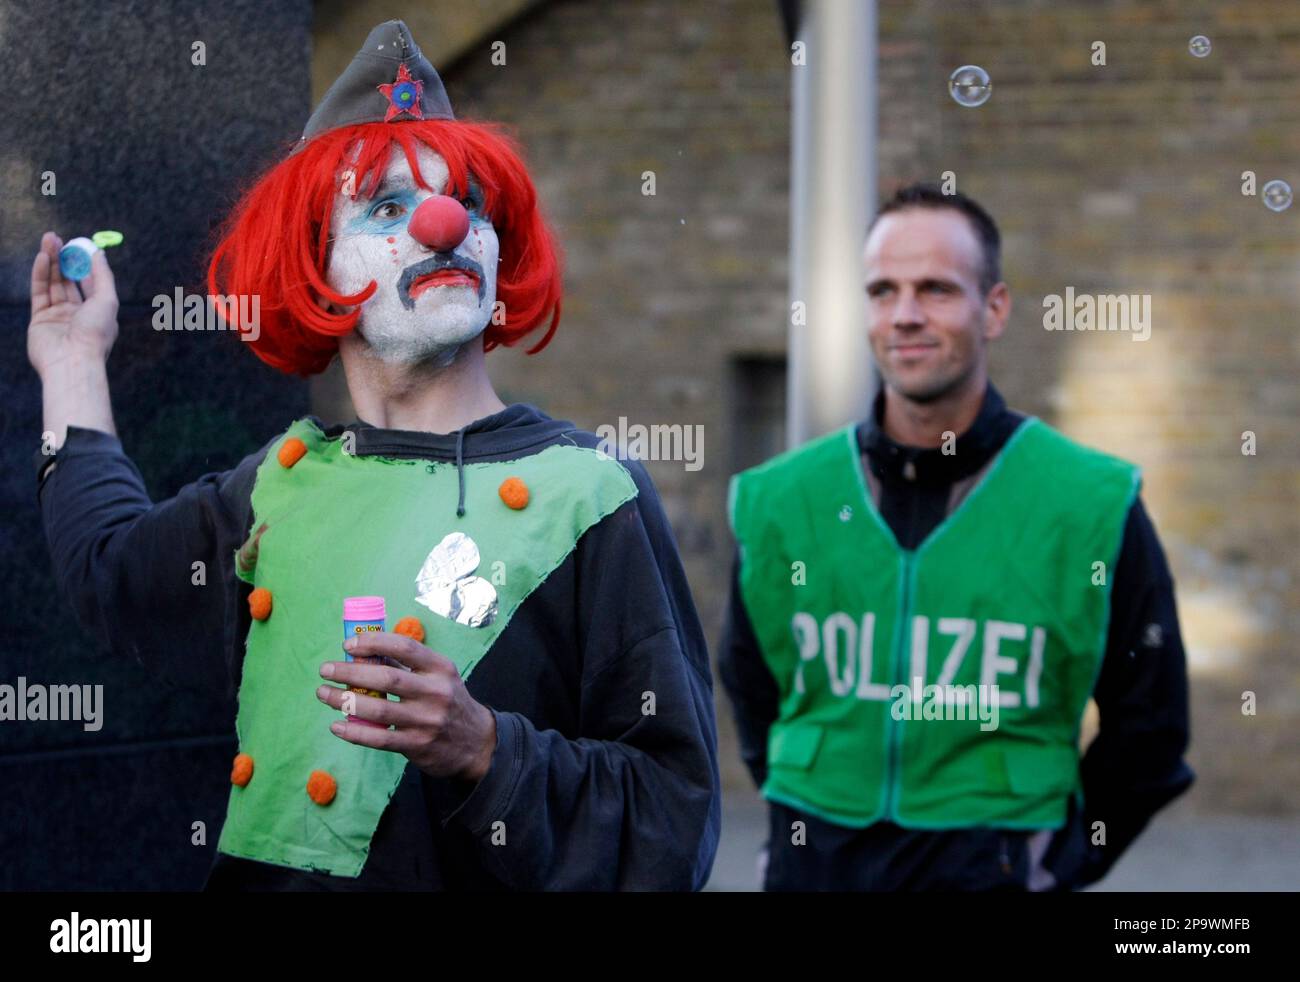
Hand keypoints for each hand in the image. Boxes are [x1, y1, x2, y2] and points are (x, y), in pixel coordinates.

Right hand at [28, 231, 119, 376]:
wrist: (72, 361)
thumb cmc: (95, 333)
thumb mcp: (107, 300)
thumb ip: (103, 276)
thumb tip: (99, 253)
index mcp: (98, 312)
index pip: (91, 283)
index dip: (85, 263)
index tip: (79, 245)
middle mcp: (78, 314)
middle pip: (68, 280)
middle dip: (64, 258)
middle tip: (57, 238)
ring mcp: (58, 316)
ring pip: (53, 283)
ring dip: (51, 261)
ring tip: (48, 240)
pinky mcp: (39, 318)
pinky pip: (40, 291)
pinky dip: (40, 273)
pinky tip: (42, 257)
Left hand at [317, 631, 496, 782]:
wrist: (476, 743)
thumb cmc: (449, 702)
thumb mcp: (438, 677)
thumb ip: (406, 665)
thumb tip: (365, 650)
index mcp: (440, 668)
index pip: (405, 647)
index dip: (374, 642)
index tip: (348, 644)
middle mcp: (436, 692)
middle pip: (386, 677)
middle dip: (350, 671)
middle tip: (326, 669)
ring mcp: (427, 721)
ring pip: (378, 709)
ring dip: (345, 700)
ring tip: (324, 693)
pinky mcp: (417, 745)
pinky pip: (379, 738)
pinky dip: (355, 732)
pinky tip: (337, 726)